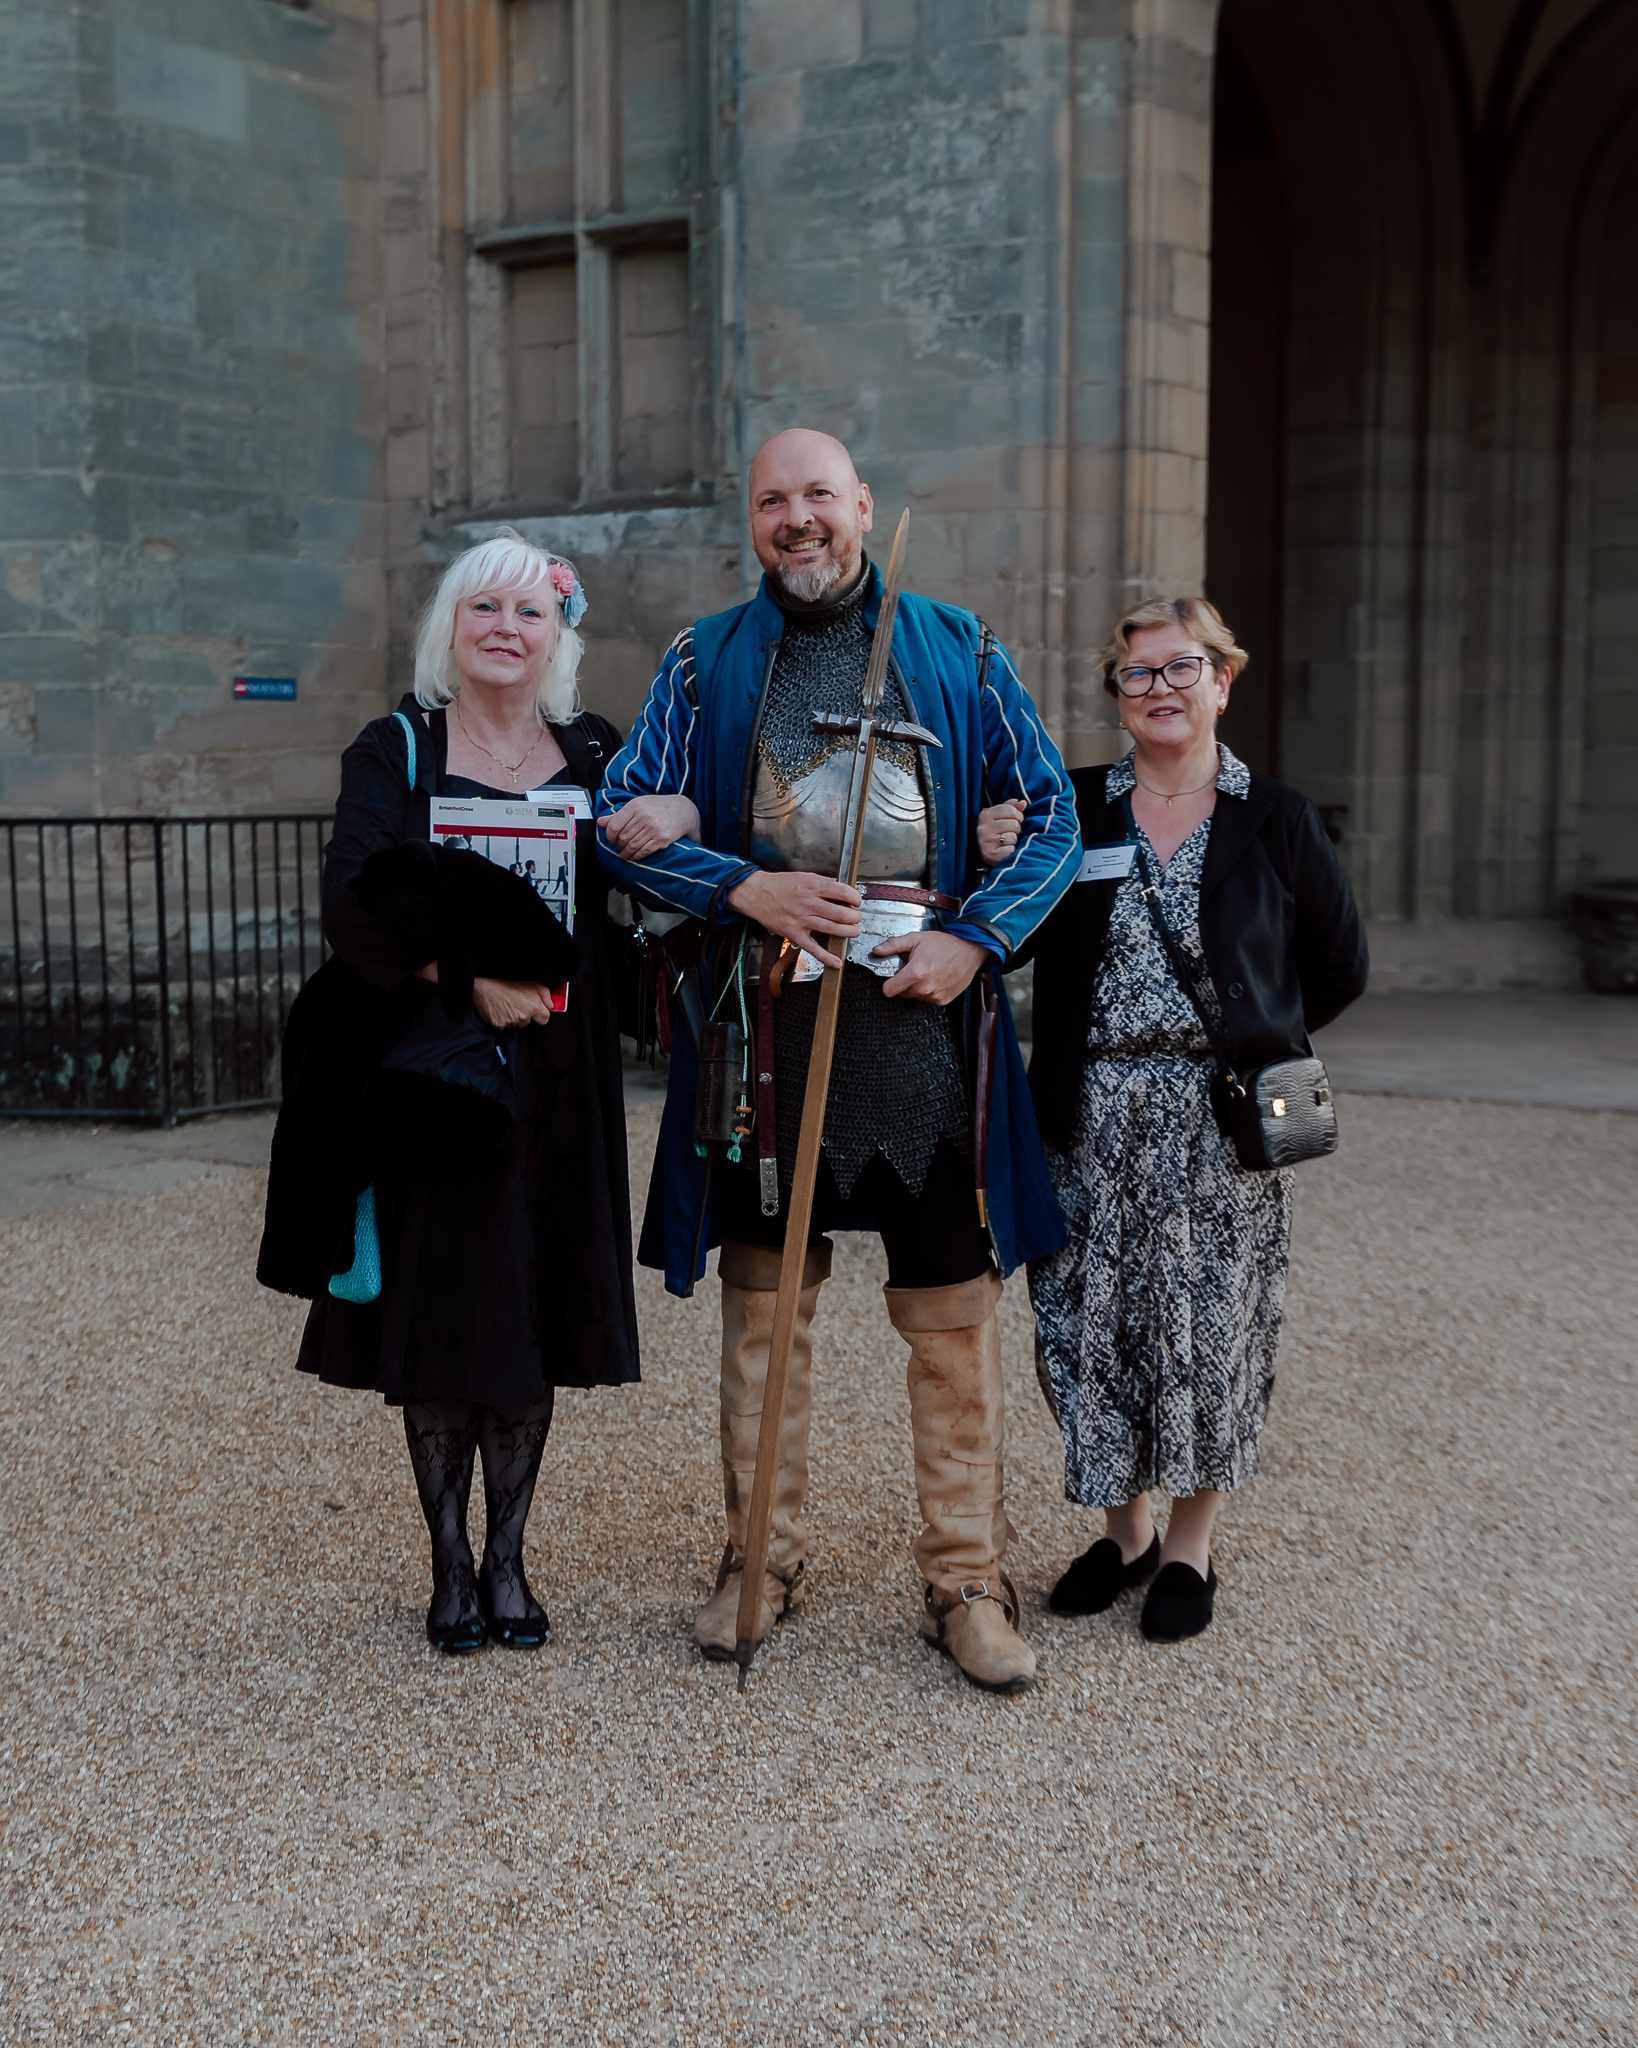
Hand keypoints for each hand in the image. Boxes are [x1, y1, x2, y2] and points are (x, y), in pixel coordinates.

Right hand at [472, 976, 556, 1027]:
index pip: (545, 1019)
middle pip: (528, 1022)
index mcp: (533, 1007)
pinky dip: (502, 1019)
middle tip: (516, 1003)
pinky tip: (499, 1009)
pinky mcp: (498, 1025)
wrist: (484, 985)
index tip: (536, 1011)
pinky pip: (503, 1026)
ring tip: (506, 1004)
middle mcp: (523, 1017)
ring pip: (515, 1024)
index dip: (541, 1014)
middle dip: (525, 1014)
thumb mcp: (531, 983)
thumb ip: (545, 994)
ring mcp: (510, 1022)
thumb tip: (551, 1005)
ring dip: (513, 1017)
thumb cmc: (506, 982)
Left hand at [599, 794, 701, 860]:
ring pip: (632, 846)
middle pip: (623, 837)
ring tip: (625, 854)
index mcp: (636, 806)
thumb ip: (618, 815)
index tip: (612, 839)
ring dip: (626, 853)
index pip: (615, 825)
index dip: (610, 836)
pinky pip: (644, 851)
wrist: (682, 811)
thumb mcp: (638, 805)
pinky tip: (634, 856)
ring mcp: (654, 828)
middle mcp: (644, 816)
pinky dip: (636, 856)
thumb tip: (600, 822)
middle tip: (619, 847)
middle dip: (619, 845)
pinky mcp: (662, 839)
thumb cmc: (657, 807)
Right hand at [727, 868, 861, 970]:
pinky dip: (826, 957)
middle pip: (840, 913)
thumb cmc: (778, 885)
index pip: (842, 892)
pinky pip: (813, 948)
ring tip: (854, 931)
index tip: (857, 901)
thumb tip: (839, 886)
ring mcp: (801, 920)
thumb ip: (822, 882)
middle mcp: (808, 903)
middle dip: (854, 917)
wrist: (756, 894)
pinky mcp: (794, 933)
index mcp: (812, 886)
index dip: (855, 898)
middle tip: (857, 917)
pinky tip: (837, 962)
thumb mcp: (803, 876)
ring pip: (832, 929)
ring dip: (848, 932)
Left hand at [877, 930, 988, 1004]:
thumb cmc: (945, 944)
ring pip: (916, 996)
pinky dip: (929, 990)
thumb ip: (893, 945)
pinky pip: (929, 998)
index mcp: (915, 973)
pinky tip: (936, 977)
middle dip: (904, 982)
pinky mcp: (943, 1000)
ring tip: (927, 971)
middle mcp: (925, 988)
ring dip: (917, 986)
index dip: (888, 983)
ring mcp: (935, 995)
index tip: (893, 977)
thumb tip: (877, 950)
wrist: (969, 950)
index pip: (889, 990)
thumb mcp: (916, 939)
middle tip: (914, 968)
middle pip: (902, 993)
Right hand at [976, 797, 1026, 865]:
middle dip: (1016, 829)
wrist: (978, 853)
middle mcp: (984, 827)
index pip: (1011, 810)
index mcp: (985, 815)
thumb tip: (1023, 803)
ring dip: (1013, 841)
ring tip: (1005, 842)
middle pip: (1014, 824)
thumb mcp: (998, 816)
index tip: (1015, 820)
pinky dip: (1010, 851)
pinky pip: (1010, 850)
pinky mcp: (990, 855)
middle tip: (1009, 833)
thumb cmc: (993, 832)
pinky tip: (1004, 850)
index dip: (1018, 815)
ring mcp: (986, 842)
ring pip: (1013, 837)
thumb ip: (1010, 807)